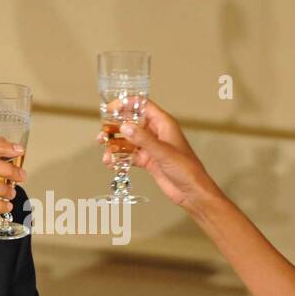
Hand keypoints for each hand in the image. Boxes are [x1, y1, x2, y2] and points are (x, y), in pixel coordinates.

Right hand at [98, 100, 219, 212]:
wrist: (191, 191)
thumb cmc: (186, 169)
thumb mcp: (163, 152)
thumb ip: (143, 139)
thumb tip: (125, 127)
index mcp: (163, 124)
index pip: (143, 106)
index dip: (127, 104)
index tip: (111, 108)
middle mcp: (156, 133)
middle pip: (131, 123)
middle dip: (115, 127)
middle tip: (103, 133)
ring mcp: (151, 147)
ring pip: (128, 140)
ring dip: (115, 145)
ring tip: (105, 151)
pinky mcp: (147, 160)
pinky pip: (129, 155)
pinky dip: (119, 158)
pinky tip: (110, 163)